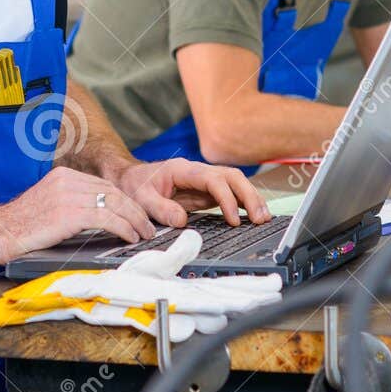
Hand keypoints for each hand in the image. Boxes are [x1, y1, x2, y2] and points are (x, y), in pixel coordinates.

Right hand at [0, 166, 155, 260]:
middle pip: (113, 191)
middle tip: (147, 225)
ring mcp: (68, 194)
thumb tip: (100, 217)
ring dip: (134, 220)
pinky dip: (124, 228)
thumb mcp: (49, 205)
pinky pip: (107, 217)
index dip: (125, 201)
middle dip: (134, 210)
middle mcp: (68, 180)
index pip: (104, 185)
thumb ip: (72, 204)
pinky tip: (130, 237)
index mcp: (63, 175)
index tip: (136, 214)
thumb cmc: (21, 227)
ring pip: (115, 203)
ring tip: (144, 233)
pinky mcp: (69, 213)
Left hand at [117, 158, 268, 226]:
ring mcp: (203, 180)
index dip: (226, 199)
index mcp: (183, 170)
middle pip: (232, 176)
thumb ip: (160, 208)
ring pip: (235, 183)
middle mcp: (197, 172)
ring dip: (251, 198)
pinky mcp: (205, 191)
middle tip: (259, 218)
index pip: (213, 180)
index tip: (233, 219)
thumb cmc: (133, 186)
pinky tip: (253, 215)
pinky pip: (230, 193)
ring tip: (263, 218)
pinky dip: (243, 203)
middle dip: (248, 196)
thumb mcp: (140, 199)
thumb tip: (182, 221)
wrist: (128, 179)